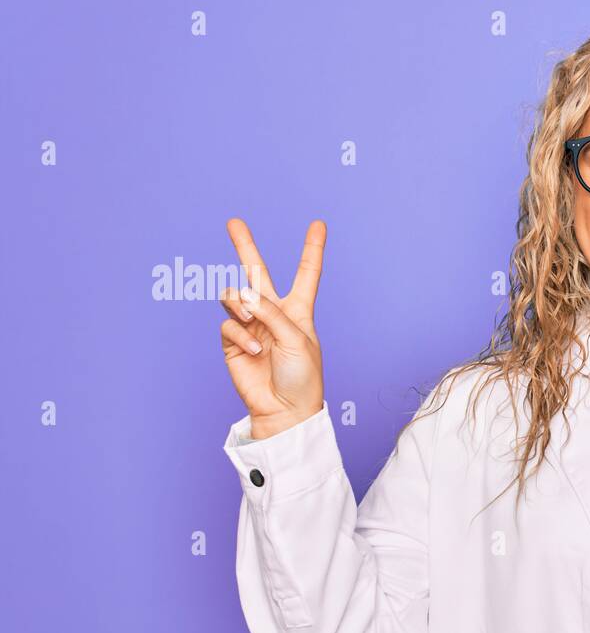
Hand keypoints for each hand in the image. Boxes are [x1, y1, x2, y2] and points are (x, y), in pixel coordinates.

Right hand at [219, 218, 326, 439]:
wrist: (284, 411)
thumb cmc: (301, 377)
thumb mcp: (296, 339)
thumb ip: (270, 312)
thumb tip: (241, 293)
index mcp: (299, 311)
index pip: (306, 273)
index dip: (312, 249)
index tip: (318, 224)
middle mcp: (273, 314)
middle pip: (256, 273)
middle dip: (244, 247)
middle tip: (233, 222)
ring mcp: (251, 326)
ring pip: (233, 296)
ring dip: (239, 303)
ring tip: (250, 321)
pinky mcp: (233, 341)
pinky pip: (228, 324)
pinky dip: (239, 333)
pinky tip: (252, 350)